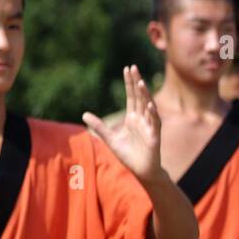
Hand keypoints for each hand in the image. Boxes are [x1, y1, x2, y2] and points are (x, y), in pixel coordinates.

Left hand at [82, 65, 161, 181]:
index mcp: (133, 118)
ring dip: (145, 94)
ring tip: (140, 82)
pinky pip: (154, 122)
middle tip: (133, 67)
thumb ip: (99, 126)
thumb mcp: (110, 139)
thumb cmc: (128, 154)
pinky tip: (148, 104)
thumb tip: (84, 113)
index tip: (127, 69)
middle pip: (139, 97)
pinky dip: (152, 113)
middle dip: (136, 82)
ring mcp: (149, 126)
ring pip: (148, 106)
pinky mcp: (155, 136)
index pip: (131, 96)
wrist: (141, 171)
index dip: (129, 83)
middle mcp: (142, 119)